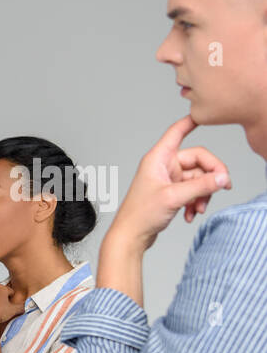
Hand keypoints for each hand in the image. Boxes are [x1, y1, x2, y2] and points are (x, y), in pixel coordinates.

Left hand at [108, 116, 230, 252]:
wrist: (130, 237)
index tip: (203, 115)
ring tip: (199, 209)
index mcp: (158, 159)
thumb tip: (222, 178)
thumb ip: (200, 186)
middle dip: (211, 176)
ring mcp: (167, 179)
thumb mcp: (173, 198)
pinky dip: (196, 201)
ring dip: (203, 194)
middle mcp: (163, 166)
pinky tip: (191, 214)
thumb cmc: (140, 215)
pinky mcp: (171, 192)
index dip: (191, 122)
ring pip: (198, 178)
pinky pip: (193, 190)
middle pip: (199, 160)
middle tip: (221, 188)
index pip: (177, 132)